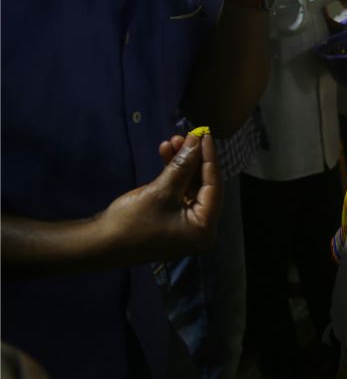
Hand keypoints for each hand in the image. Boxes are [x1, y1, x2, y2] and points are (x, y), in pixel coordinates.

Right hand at [102, 133, 222, 260]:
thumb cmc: (132, 222)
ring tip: (171, 140)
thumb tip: (196, 141)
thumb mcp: (161, 191)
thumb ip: (182, 165)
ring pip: (190, 186)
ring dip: (182, 164)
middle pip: (204, 185)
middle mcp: (201, 228)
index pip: (214, 186)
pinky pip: (179, 192)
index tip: (205, 134)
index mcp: (204, 228)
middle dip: (193, 159)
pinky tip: (165, 153)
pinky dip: (173, 174)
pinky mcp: (173, 219)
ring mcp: (187, 225)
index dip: (209, 158)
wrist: (99, 244)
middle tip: (186, 135)